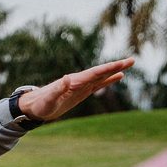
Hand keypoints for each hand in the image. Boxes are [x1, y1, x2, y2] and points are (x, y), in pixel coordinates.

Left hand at [18, 57, 133, 121]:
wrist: (35, 106)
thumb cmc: (40, 104)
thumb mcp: (48, 99)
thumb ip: (57, 90)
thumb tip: (66, 78)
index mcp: (74, 82)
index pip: (94, 74)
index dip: (107, 69)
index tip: (120, 64)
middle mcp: (79, 81)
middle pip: (101, 72)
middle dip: (116, 66)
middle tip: (132, 60)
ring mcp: (81, 86)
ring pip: (102, 76)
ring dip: (115, 70)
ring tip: (129, 64)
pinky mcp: (81, 92)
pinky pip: (98, 84)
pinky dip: (109, 80)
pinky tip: (119, 76)